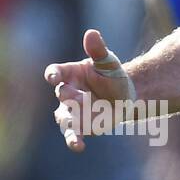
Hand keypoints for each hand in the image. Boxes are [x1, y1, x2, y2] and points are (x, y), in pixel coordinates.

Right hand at [45, 29, 134, 152]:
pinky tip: (78, 146)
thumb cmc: (112, 75)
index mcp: (69, 74)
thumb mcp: (108, 62)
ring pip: (63, 118)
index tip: (53, 76)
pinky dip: (73, 141)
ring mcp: (72, 111)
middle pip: (62, 95)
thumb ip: (98, 50)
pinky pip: (73, 135)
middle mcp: (66, 92)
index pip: (56, 72)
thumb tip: (91, 33)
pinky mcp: (80, 126)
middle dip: (71, 97)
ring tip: (74, 127)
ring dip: (68, 122)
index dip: (53, 74)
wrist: (125, 96)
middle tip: (83, 99)